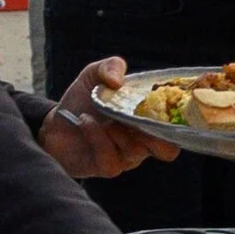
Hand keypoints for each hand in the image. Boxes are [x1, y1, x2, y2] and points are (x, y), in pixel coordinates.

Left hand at [41, 57, 178, 177]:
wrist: (54, 123)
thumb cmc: (81, 100)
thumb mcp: (95, 75)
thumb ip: (110, 66)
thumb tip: (119, 81)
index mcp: (149, 121)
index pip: (177, 130)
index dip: (180, 123)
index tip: (168, 106)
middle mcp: (143, 142)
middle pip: (168, 150)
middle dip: (156, 136)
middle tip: (138, 120)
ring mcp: (126, 157)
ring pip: (136, 150)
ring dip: (118, 132)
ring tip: (100, 116)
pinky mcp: (107, 167)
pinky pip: (110, 157)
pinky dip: (97, 136)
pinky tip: (85, 123)